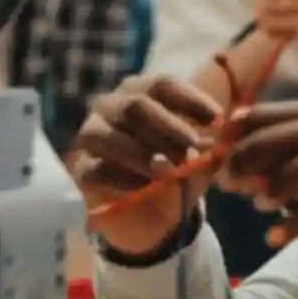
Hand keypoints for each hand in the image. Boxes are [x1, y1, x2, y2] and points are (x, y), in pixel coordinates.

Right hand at [69, 76, 228, 255]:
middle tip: (192, 148)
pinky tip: (146, 188)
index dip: (191, 100)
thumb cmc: (178, 170)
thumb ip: (210, 147)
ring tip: (169, 171)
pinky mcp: (80, 169)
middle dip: (168, 127)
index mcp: (144, 92)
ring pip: (109, 136)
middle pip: (136, 106)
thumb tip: (214, 138)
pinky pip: (97, 170)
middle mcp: (112, 106)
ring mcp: (91, 135)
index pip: (164, 85)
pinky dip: (125, 179)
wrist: (154, 214)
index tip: (216, 120)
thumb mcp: (201, 158)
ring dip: (144, 155)